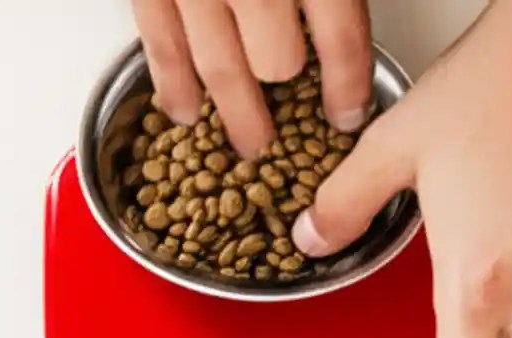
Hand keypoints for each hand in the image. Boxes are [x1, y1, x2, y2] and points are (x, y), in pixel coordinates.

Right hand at [132, 0, 372, 158]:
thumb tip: (339, 20)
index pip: (339, 38)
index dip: (347, 85)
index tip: (348, 115)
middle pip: (278, 64)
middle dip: (286, 97)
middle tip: (293, 129)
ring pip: (222, 70)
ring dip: (238, 113)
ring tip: (251, 142)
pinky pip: (163, 52)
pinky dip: (174, 90)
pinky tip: (186, 113)